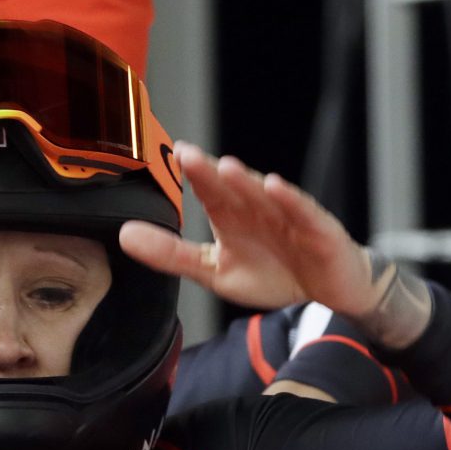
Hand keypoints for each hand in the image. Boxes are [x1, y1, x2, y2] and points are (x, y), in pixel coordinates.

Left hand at [121, 144, 377, 314]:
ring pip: (264, 196)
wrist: (327, 294)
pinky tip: (275, 187)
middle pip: (232, 188)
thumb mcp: (214, 271)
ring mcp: (287, 216)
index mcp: (232, 216)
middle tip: (188, 155)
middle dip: (211, 173)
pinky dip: (290, 200)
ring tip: (226, 169)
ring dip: (246, 182)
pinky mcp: (317, 229)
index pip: (209, 192)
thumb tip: (123, 236)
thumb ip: (171, 254)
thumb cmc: (274, 274)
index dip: (192, 175)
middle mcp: (257, 209)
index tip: (170, 156)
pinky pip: (302, 211)